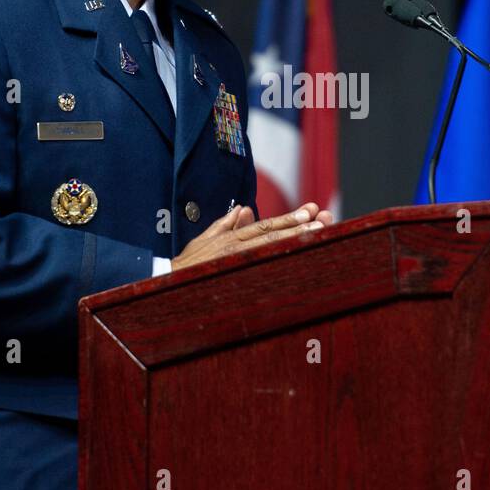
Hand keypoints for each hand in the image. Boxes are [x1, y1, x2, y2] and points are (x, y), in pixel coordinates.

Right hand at [170, 201, 333, 271]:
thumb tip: (245, 208)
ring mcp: (235, 262)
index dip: (289, 219)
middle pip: (273, 235)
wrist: (167, 281)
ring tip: (319, 233)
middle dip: (299, 227)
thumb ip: (226, 223)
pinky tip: (298, 259)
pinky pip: (260, 268)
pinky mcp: (232, 275)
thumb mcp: (206, 239)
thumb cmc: (188, 262)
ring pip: (270, 249)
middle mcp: (236, 247)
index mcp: (232, 237)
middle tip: (322, 220)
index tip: (309, 211)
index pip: (266, 225)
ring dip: (295, 240)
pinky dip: (279, 261)